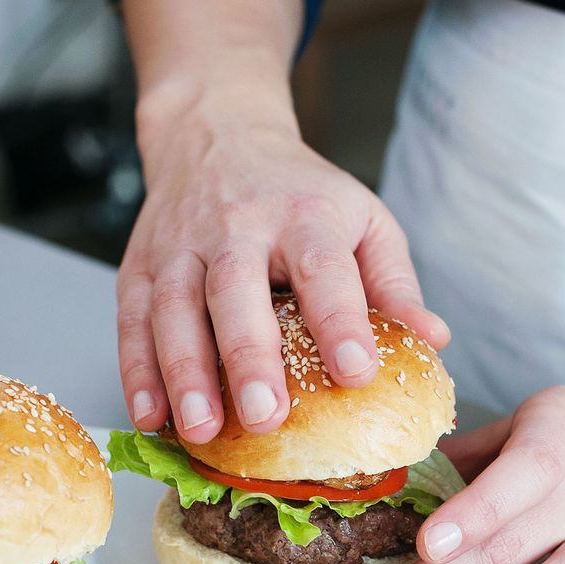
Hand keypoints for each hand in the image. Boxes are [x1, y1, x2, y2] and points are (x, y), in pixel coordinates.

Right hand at [116, 92, 448, 440]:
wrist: (216, 133)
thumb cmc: (301, 194)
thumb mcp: (363, 221)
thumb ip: (394, 284)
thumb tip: (433, 340)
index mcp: (305, 215)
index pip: (323, 269)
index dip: (340, 322)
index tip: (357, 373)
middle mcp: (237, 226)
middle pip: (236, 290)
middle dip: (249, 356)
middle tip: (265, 416)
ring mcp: (181, 245)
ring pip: (173, 308)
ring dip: (183, 373)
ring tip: (200, 429)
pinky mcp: (139, 264)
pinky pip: (131, 319)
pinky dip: (136, 370)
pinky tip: (148, 415)